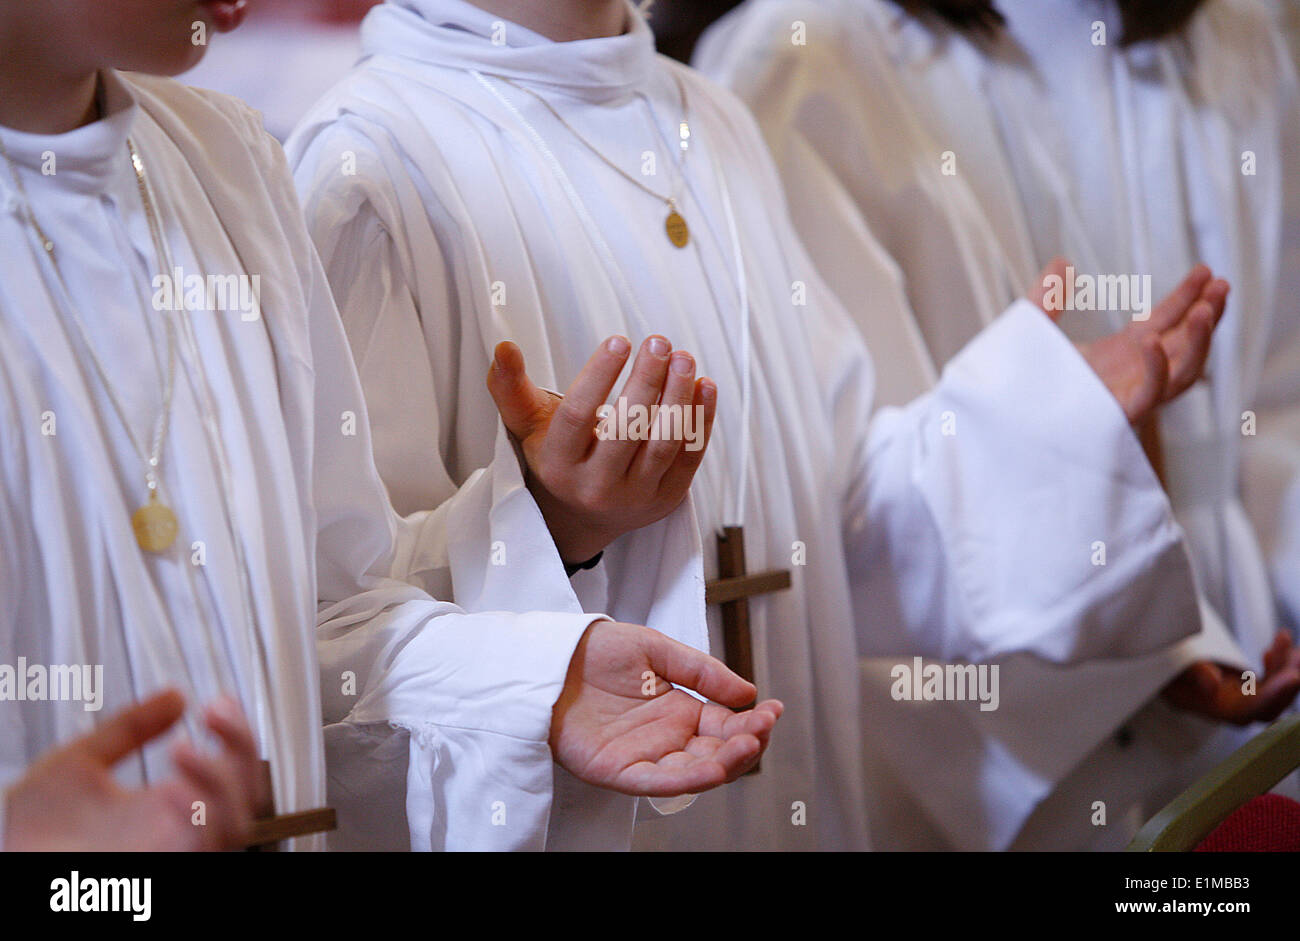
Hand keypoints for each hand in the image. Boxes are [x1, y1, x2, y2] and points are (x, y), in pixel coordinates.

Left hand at [3, 690, 266, 850]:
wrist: (5, 859)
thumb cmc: (31, 836)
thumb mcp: (78, 763)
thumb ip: (127, 729)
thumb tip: (175, 697)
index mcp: (165, 805)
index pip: (229, 767)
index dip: (236, 731)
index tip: (221, 701)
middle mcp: (177, 829)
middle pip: (248, 791)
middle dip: (240, 744)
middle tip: (214, 712)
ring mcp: (173, 850)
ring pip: (236, 820)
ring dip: (219, 778)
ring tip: (181, 750)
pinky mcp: (162, 865)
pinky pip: (203, 845)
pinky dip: (197, 815)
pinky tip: (174, 790)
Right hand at [488, 335, 717, 564]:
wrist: (585, 514)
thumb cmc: (559, 455)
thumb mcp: (528, 425)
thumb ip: (511, 386)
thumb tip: (504, 347)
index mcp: (558, 464)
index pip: (577, 415)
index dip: (599, 375)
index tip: (619, 340)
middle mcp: (595, 486)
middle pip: (627, 429)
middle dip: (647, 380)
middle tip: (659, 342)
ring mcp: (635, 496)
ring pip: (664, 443)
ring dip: (679, 396)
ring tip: (684, 358)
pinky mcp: (667, 498)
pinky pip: (690, 456)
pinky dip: (701, 419)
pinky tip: (704, 385)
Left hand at [550, 621, 782, 795]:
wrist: (547, 655)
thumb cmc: (595, 651)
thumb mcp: (656, 649)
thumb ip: (700, 671)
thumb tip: (746, 691)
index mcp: (679, 710)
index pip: (726, 726)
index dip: (752, 722)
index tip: (773, 710)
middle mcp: (666, 738)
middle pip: (717, 754)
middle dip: (746, 743)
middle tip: (763, 727)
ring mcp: (643, 756)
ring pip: (694, 771)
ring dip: (726, 763)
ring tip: (749, 744)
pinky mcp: (617, 770)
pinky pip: (657, 782)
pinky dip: (687, 779)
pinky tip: (714, 767)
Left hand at [1031, 258, 1227, 424]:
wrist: (1004, 419)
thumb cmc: (1022, 383)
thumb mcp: (1035, 330)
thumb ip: (1047, 296)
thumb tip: (1061, 262)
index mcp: (1121, 353)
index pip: (1166, 321)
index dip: (1187, 296)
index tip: (1206, 271)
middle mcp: (1132, 374)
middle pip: (1185, 345)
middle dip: (1207, 315)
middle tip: (1221, 285)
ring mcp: (1129, 395)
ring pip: (1182, 372)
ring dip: (1198, 341)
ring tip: (1205, 309)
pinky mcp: (1119, 416)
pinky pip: (1149, 393)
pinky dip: (1155, 368)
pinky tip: (1152, 342)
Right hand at [1162, 632, 1299, 725]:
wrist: (1149, 652)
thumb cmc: (1155, 656)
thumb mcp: (1167, 659)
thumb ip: (1190, 671)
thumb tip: (1212, 684)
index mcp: (1204, 706)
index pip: (1244, 712)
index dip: (1271, 698)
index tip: (1291, 677)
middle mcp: (1223, 706)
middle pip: (1265, 707)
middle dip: (1286, 684)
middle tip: (1297, 659)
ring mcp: (1234, 695)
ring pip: (1270, 692)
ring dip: (1286, 669)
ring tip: (1286, 643)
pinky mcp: (1240, 684)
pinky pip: (1267, 680)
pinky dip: (1277, 664)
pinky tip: (1278, 645)